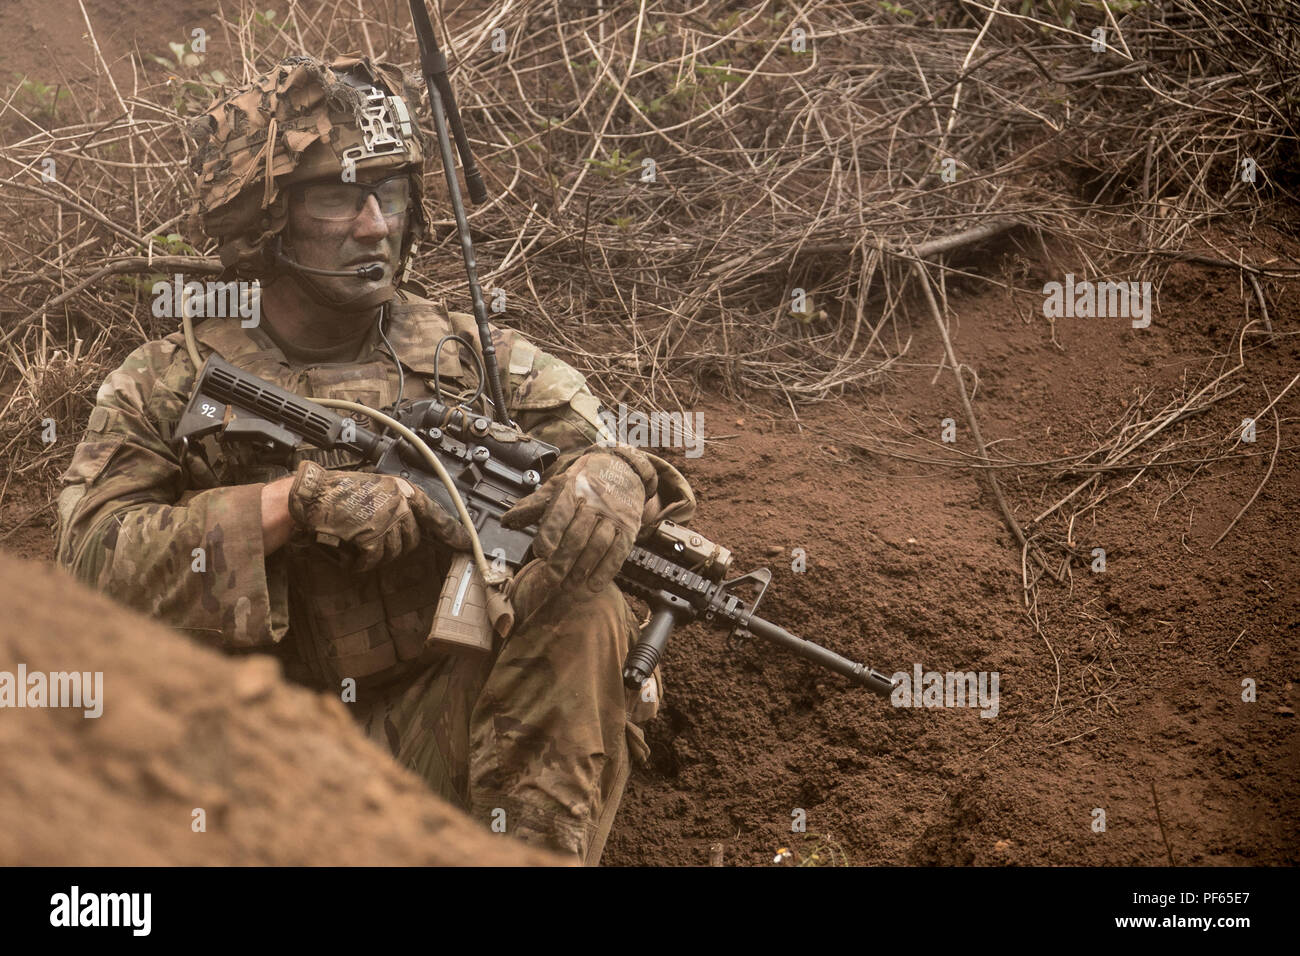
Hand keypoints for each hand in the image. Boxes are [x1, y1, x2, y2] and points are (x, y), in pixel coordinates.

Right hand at [287, 460, 469, 570]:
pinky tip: (349, 552)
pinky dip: (360, 562)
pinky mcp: (371, 538)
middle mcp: (400, 504)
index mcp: (403, 490)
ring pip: (393, 552)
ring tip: (356, 540)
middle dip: (394, 543)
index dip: (452, 531)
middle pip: (412, 539)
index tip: (466, 543)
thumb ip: (398, 502)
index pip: (435, 514)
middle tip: (372, 537)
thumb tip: (415, 523)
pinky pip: (373, 560)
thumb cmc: (339, 492)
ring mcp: (387, 521)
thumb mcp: (377, 488)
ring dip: (375, 553)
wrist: (312, 496)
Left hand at [500, 446, 654, 597]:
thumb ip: (534, 505)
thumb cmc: (585, 481)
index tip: (540, 552)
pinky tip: (593, 585)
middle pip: (578, 534)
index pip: (560, 513)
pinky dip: (606, 570)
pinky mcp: (629, 528)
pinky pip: (619, 552)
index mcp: (573, 489)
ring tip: (568, 586)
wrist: (625, 468)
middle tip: (550, 579)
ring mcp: (614, 516)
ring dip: (582, 569)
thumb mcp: (559, 486)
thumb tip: (506, 521)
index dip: (550, 533)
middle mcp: (595, 502)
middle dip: (563, 560)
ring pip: (598, 545)